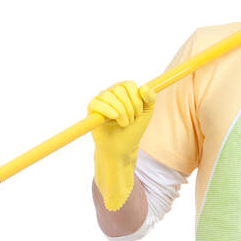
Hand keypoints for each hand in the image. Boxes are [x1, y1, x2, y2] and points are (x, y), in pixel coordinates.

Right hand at [90, 80, 154, 210]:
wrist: (119, 155)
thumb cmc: (133, 137)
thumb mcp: (146, 118)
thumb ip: (149, 101)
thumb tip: (148, 89)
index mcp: (121, 95)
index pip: (129, 85)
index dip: (137, 98)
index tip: (141, 112)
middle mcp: (109, 96)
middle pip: (123, 88)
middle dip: (132, 107)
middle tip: (132, 122)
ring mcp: (99, 103)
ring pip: (115, 95)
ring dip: (125, 112)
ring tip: (125, 125)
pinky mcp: (91, 112)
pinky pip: (100, 103)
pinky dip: (113, 113)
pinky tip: (117, 122)